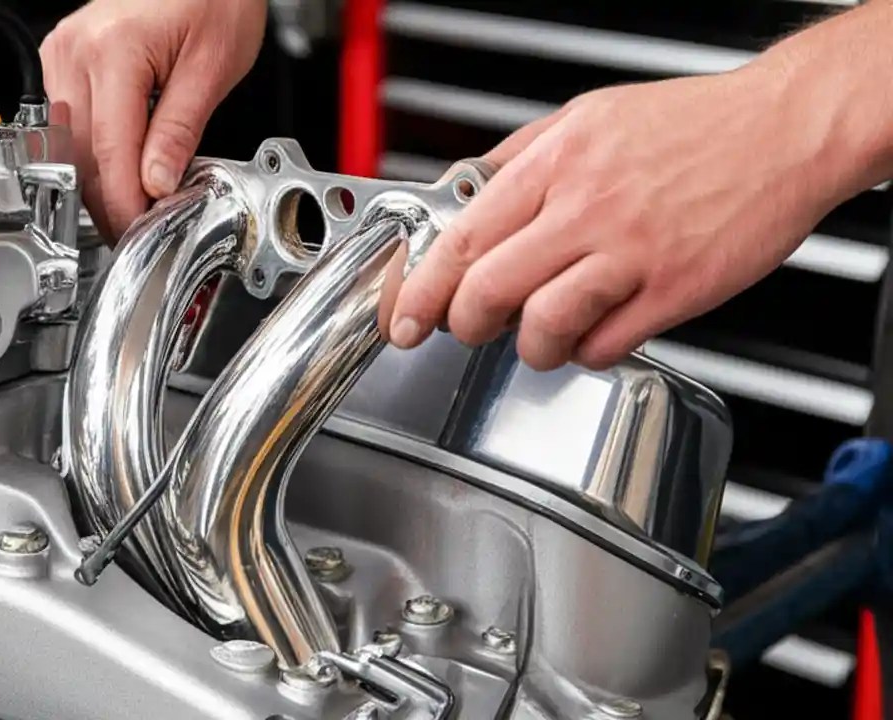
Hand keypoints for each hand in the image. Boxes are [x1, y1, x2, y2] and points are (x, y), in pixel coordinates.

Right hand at [40, 0, 266, 241]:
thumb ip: (179, 130)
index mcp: (113, 52)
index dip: (126, 205)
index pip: (110, 155)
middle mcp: (76, 51)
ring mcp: (62, 54)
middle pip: (82, 156)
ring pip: (70, 145)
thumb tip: (156, 184)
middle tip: (140, 231)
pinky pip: (70, 123)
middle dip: (111, 203)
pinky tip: (120, 170)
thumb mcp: (213, 67)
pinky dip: (93, 153)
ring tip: (134, 207)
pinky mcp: (63, 60)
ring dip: (99, 183)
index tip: (142, 232)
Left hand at [379, 63, 869, 370]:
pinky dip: (586, 353)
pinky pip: (605, 346)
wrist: (785, 128)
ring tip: (538, 337)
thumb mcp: (587, 116)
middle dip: (463, 324)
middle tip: (468, 329)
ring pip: (542, 327)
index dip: (420, 288)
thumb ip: (522, 157)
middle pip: (488, 290)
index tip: (403, 317)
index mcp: (556, 163)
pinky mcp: (675, 291)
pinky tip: (594, 333)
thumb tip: (465, 192)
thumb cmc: (692, 124)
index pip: (462, 238)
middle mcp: (587, 207)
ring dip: (527, 348)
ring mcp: (632, 253)